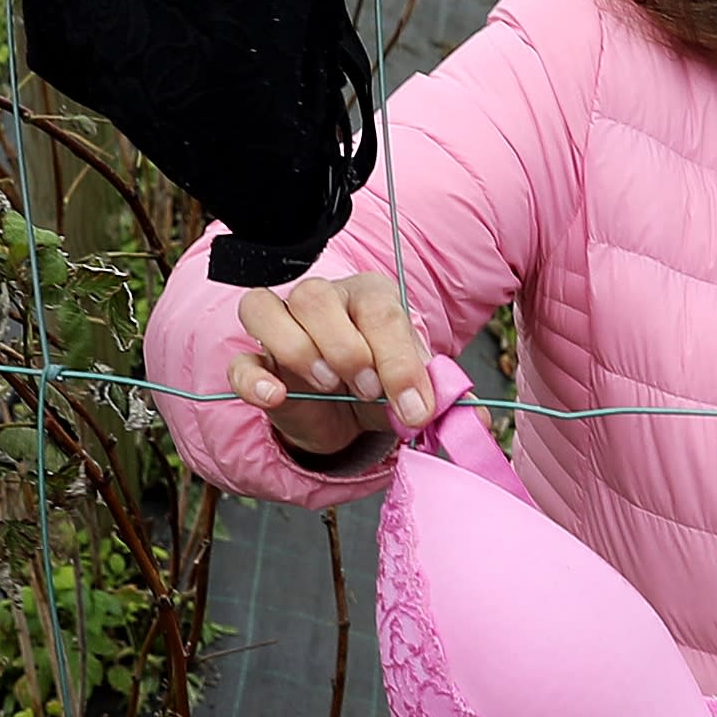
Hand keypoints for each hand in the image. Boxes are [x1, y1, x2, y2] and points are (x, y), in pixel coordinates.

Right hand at [232, 272, 432, 453]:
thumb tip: (476, 418)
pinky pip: (240, 360)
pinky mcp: (257, 362)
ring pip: (266, 308)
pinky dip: (253, 379)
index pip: (379, 311)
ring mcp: (282, 327)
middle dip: (345, 349)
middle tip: (367, 389)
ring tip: (327, 384)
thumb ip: (445, 401)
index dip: (397, 361)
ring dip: (299, 349)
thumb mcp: (417, 393)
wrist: (349, 414)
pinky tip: (276, 396)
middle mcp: (323, 300)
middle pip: (315, 297)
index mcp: (370, 297)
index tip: (412, 406)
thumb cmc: (383, 387)